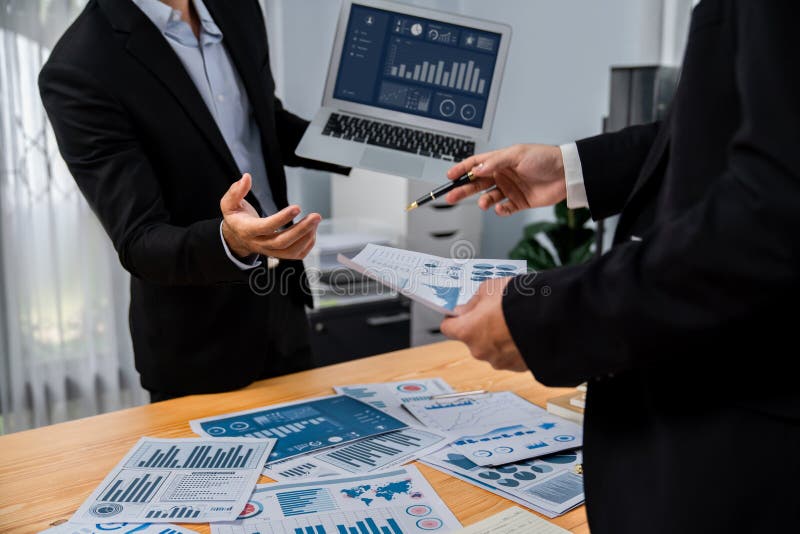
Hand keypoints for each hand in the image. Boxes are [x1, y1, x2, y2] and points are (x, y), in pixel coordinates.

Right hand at [220, 173, 319, 259]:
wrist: (237, 237)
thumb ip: (236, 191)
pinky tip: (312, 231)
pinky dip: (307, 244)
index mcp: (247, 230)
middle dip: (301, 230)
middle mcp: (259, 243)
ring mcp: (270, 251)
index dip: (282, 218)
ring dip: (307, 237)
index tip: (297, 208)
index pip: (266, 227)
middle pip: (282, 242)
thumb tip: (246, 177)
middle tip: (316, 216)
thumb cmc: (236, 218)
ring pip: (290, 251)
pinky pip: (295, 255)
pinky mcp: (279, 254)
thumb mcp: (229, 203)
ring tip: (315, 221)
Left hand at [440, 277, 528, 371]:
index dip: (454, 318)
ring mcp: (499, 361)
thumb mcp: (489, 288)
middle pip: (471, 339)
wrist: (550, 317)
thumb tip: (466, 308)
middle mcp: (479, 350)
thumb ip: (474, 301)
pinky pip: (510, 355)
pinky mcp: (517, 367)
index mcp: (467, 331)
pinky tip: (524, 332)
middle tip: (494, 313)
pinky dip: (514, 346)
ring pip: (492, 348)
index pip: (448, 328)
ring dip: (498, 338)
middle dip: (480, 327)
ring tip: (514, 321)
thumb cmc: (517, 301)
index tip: (459, 313)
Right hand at [445, 144, 565, 215]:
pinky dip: (500, 210)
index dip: (462, 170)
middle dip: (463, 189)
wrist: (566, 173)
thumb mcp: (517, 154)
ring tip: (483, 203)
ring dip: (483, 201)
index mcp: (500, 161)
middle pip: (477, 183)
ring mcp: (510, 189)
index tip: (450, 176)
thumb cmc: (545, 158)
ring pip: (488, 197)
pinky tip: (500, 208)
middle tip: (451, 196)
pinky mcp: (519, 202)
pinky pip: (504, 208)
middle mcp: (503, 175)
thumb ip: (495, 162)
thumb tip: (477, 169)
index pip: (475, 165)